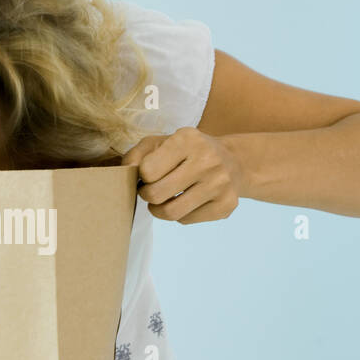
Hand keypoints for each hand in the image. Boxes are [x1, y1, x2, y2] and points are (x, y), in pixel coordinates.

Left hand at [123, 127, 241, 223]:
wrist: (233, 162)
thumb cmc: (188, 152)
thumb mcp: (161, 142)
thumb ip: (137, 155)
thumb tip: (125, 172)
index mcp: (188, 139)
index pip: (147, 170)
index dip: (142, 176)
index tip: (148, 175)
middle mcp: (208, 160)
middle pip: (157, 194)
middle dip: (147, 196)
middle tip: (150, 191)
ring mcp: (220, 184)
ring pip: (172, 212)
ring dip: (159, 210)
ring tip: (161, 201)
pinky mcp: (226, 205)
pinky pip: (187, 220)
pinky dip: (180, 215)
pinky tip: (185, 202)